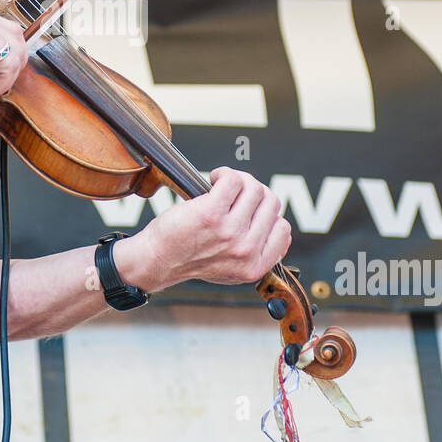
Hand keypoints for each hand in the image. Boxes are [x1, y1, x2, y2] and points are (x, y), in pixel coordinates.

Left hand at [128, 167, 291, 288]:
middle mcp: (246, 251)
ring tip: (221, 185)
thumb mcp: (232, 267)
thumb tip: (275, 222)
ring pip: (254, 188)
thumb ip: (256, 252)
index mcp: (255, 267)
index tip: (251, 210)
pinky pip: (233, 180)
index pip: (283, 228)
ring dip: (238, 179)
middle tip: (235, 192)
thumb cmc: (191, 257)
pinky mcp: (211, 213)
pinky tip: (213, 180)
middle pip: (271, 202)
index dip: (268, 214)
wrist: (157, 259)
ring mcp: (230, 232)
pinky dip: (224, 173)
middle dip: (254, 191)